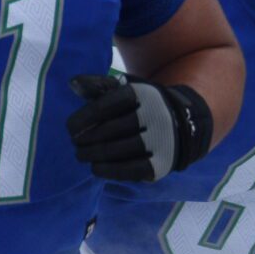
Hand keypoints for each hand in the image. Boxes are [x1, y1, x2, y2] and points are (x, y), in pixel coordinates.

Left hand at [66, 72, 212, 182]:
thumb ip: (99, 86)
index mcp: (143, 94)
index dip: (84, 118)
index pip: (106, 106)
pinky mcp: (162, 163)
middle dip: (87, 139)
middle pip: (111, 129)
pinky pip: (131, 170)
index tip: (70, 128)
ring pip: (119, 150)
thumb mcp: (126, 90)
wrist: (184, 125)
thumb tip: (73, 83)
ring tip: (81, 155)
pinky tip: (96, 168)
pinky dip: (109, 170)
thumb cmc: (142, 106)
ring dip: (94, 155)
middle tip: (75, 144)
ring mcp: (161, 140)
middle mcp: (155, 115)